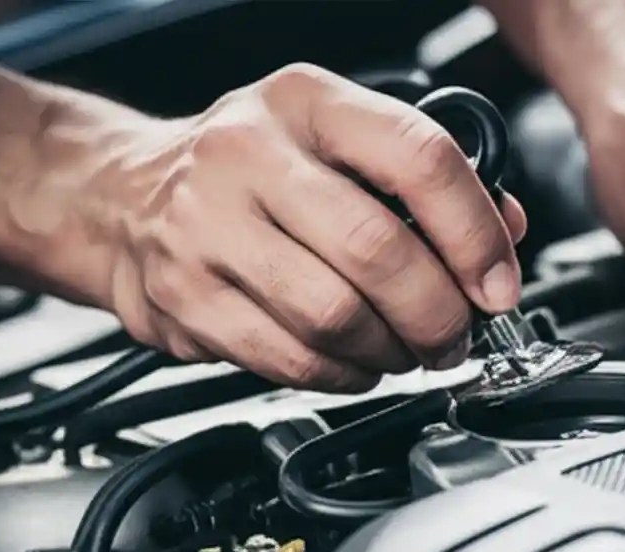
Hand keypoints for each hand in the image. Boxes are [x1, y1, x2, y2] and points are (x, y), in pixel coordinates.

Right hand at [82, 64, 525, 389]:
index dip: (475, 233)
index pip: (418, 158)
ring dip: (392, 352)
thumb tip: (503, 232)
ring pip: (335, 316)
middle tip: (457, 336)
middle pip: (378, 251)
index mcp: (306, 103)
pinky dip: (344, 375)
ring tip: (406, 351)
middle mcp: (250, 154)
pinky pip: (291, 359)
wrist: (121, 197)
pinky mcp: (186, 298)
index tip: (498, 284)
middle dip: (439, 313)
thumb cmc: (249, 168)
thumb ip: (422, 178)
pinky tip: (357, 363)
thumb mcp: (334, 138)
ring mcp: (207, 227)